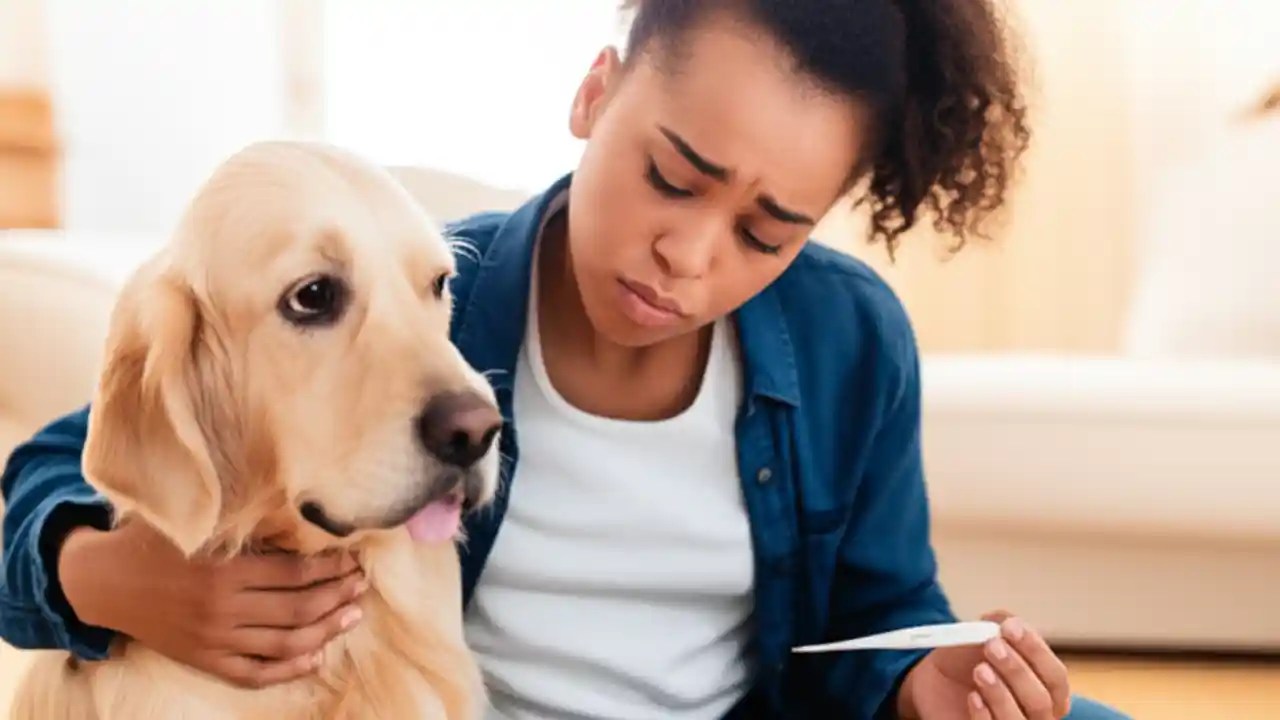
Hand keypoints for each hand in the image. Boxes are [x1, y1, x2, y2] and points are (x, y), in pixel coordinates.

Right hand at [58, 519, 367, 687]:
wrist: (101, 581)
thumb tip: (290, 496)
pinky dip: (288, 669)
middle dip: (338, 597)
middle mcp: (222, 609)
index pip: (296, 573)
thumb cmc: (151, 538)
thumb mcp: (192, 515)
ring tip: (353, 616)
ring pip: (285, 644)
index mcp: (224, 570)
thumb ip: (238, 511)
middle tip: (363, 586)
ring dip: (326, 631)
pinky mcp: (203, 660)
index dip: (332, 568)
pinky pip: (254, 674)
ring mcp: (213, 640)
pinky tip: (316, 656)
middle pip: (298, 609)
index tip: (355, 559)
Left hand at [897, 611, 1070, 719]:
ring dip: (1000, 692)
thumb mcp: (981, 635)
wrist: (935, 683)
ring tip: (979, 670)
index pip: (1055, 676)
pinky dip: (985, 714)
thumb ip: (999, 624)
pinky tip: (973, 697)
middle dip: (1017, 670)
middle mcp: (1036, 714)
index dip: (1036, 651)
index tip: (1010, 628)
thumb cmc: (967, 660)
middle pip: (1041, 700)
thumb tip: (1010, 621)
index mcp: (1046, 689)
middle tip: (991, 646)